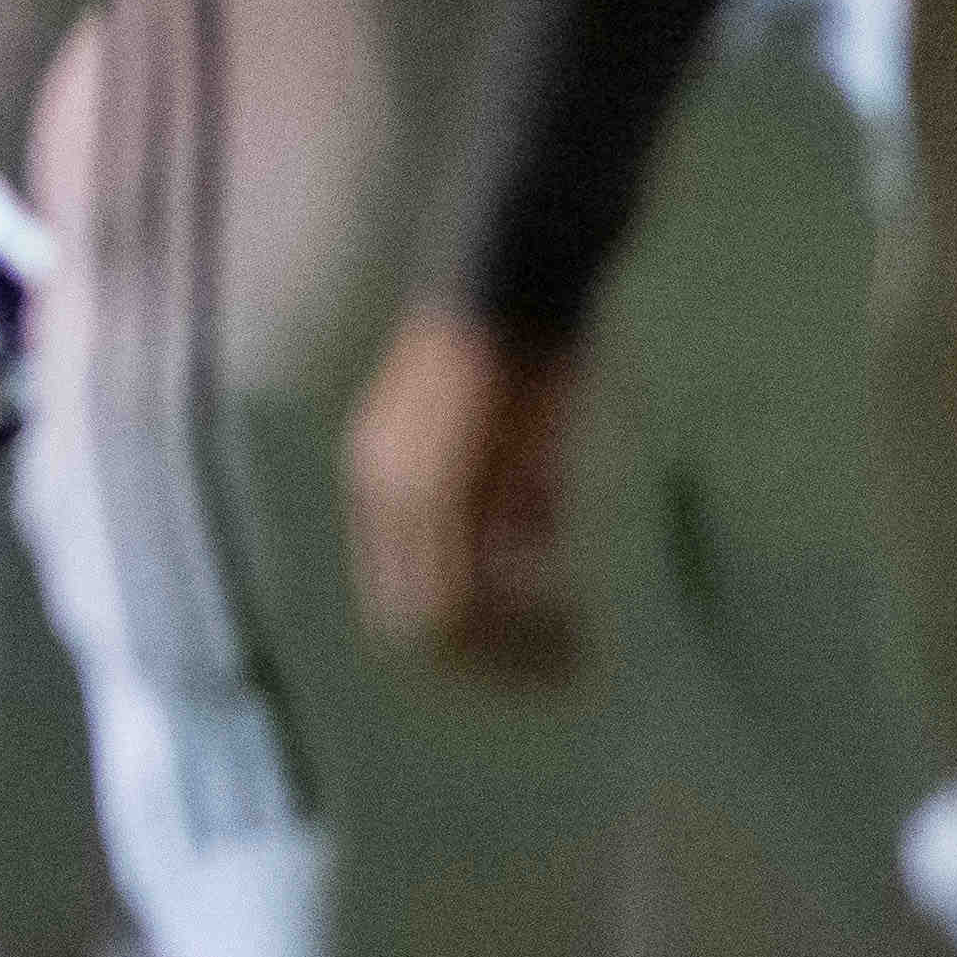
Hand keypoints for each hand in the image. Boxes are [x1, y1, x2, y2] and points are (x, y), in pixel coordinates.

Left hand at [348, 303, 585, 690]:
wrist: (516, 282)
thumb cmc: (527, 349)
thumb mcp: (514, 438)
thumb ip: (514, 498)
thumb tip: (532, 549)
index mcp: (382, 482)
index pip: (404, 595)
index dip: (472, 638)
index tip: (540, 648)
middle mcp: (381, 494)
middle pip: (417, 622)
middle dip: (492, 660)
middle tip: (564, 674)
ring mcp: (407, 490)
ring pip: (444, 619)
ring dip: (513, 650)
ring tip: (576, 658)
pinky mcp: (447, 484)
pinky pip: (470, 588)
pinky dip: (523, 621)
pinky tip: (576, 623)